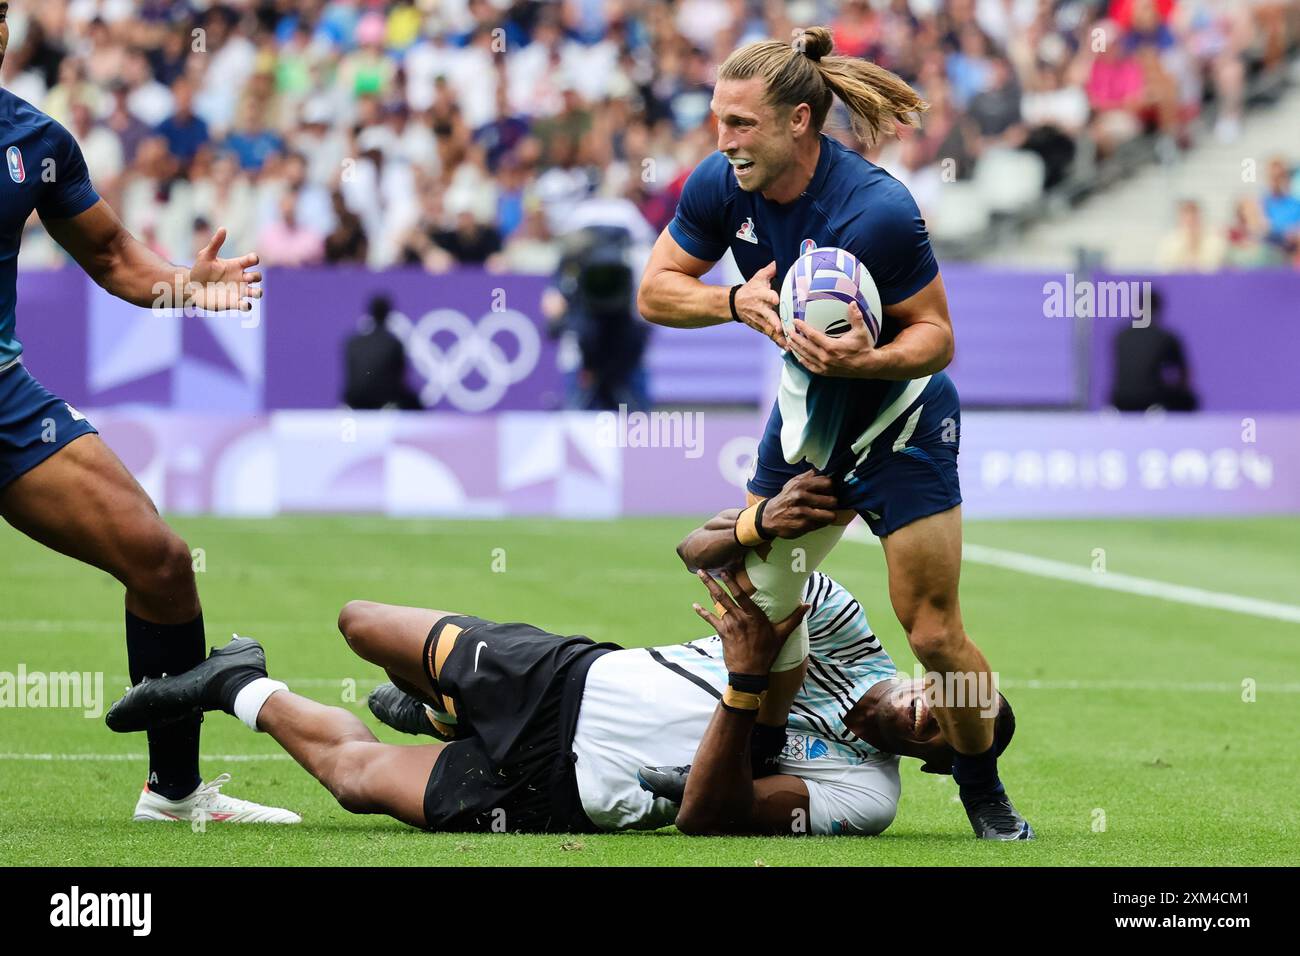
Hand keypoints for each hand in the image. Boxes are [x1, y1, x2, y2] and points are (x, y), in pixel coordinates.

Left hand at [188, 228, 262, 312]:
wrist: (191, 288)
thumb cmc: (199, 270)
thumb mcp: (205, 255)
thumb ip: (215, 243)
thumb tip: (223, 228)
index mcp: (236, 265)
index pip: (252, 261)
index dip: (254, 259)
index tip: (251, 260)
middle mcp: (241, 278)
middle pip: (258, 276)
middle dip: (256, 277)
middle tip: (247, 278)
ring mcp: (239, 291)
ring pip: (257, 292)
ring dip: (258, 292)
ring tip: (253, 292)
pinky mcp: (234, 303)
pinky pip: (246, 306)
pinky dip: (248, 306)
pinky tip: (243, 304)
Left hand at [691, 568, 809, 674]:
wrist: (751, 673)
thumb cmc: (767, 652)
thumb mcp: (782, 635)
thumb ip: (794, 618)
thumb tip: (807, 605)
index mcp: (755, 616)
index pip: (742, 595)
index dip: (732, 582)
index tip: (724, 571)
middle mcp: (740, 619)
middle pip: (724, 597)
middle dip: (712, 582)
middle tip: (703, 570)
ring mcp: (730, 626)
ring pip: (717, 605)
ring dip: (709, 590)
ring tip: (702, 577)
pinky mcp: (723, 633)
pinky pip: (711, 620)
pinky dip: (703, 612)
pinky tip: (695, 606)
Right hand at [733, 262, 785, 348]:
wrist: (734, 304)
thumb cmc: (751, 289)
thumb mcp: (758, 277)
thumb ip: (771, 269)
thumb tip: (781, 258)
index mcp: (761, 295)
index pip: (766, 295)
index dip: (771, 297)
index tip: (776, 300)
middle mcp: (761, 309)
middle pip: (768, 316)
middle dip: (773, 322)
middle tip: (780, 328)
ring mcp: (761, 320)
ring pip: (770, 329)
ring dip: (779, 337)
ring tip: (789, 345)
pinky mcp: (761, 328)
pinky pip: (771, 336)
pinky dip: (779, 342)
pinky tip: (788, 349)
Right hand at [760, 471, 838, 537]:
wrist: (769, 517)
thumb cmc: (786, 498)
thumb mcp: (793, 483)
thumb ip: (809, 476)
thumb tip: (824, 469)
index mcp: (800, 484)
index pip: (828, 483)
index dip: (831, 488)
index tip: (828, 492)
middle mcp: (801, 497)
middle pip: (832, 500)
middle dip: (832, 503)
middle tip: (827, 504)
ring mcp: (802, 512)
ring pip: (830, 515)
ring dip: (828, 515)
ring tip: (824, 513)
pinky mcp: (803, 525)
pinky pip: (822, 524)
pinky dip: (821, 523)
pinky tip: (815, 520)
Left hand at [788, 301, 879, 376]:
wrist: (867, 366)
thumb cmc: (863, 348)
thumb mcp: (860, 331)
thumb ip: (856, 317)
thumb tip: (852, 303)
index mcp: (832, 347)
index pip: (813, 335)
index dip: (803, 328)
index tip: (795, 321)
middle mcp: (826, 357)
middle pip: (805, 346)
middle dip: (795, 338)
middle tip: (787, 330)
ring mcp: (824, 366)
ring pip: (806, 356)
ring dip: (796, 348)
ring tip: (788, 341)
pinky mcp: (825, 373)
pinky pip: (810, 367)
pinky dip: (803, 361)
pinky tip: (798, 356)